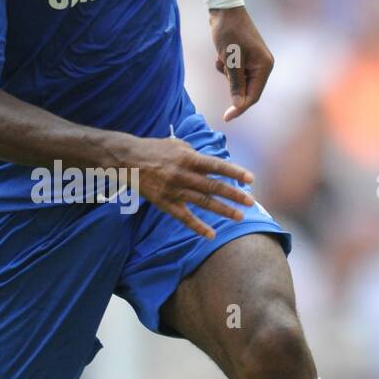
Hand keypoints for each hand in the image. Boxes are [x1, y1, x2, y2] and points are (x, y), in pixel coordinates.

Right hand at [120, 135, 253, 238]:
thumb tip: (211, 162)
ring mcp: (174, 190)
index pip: (216, 165)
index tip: (250, 179)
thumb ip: (195, 154)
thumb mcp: (176, 144)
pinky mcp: (165, 203)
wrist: (127, 160)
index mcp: (188, 158)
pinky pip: (184, 217)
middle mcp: (183, 174)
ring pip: (203, 202)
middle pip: (213, 186)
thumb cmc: (154, 149)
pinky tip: (211, 234)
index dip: (234, 172)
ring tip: (239, 216)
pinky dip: (198, 226)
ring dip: (222, 210)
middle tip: (251, 202)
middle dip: (234, 194)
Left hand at [209, 8, 273, 120]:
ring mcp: (254, 61)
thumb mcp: (231, 60)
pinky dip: (225, 66)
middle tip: (224, 64)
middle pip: (245, 89)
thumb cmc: (229, 32)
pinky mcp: (244, 57)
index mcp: (264, 66)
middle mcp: (262, 65)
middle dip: (231, 83)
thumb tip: (239, 105)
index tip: (226, 118)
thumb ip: (236, 84)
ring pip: (237, 81)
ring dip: (226, 73)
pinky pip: (233, 72)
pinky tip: (221, 54)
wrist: (224, 9)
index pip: (253, 96)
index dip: (240, 108)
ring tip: (222, 56)